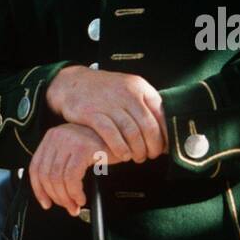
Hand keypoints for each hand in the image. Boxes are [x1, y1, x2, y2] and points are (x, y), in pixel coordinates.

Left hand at [29, 122, 127, 215]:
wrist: (125, 138)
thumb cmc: (102, 147)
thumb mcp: (75, 153)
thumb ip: (61, 166)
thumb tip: (49, 193)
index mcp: (52, 137)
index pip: (35, 167)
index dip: (38, 189)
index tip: (45, 203)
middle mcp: (58, 136)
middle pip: (46, 175)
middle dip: (56, 197)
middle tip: (67, 207)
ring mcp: (70, 140)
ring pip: (58, 178)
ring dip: (66, 198)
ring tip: (75, 205)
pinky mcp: (83, 148)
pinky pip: (72, 178)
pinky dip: (75, 193)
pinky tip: (81, 198)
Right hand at [46, 65, 166, 162]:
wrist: (73, 83)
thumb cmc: (105, 92)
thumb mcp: (129, 90)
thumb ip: (145, 106)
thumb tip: (165, 132)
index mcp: (140, 88)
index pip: (161, 114)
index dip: (165, 134)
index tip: (164, 147)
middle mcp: (127, 94)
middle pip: (147, 126)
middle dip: (152, 146)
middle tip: (150, 156)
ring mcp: (109, 103)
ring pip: (131, 132)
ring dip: (137, 150)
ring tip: (137, 157)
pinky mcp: (92, 113)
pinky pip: (110, 134)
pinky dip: (119, 147)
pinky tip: (123, 155)